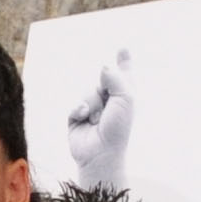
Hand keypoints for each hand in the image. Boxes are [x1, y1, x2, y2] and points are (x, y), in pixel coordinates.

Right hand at [66, 55, 134, 187]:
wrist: (100, 153)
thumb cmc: (118, 129)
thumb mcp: (125, 99)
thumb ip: (116, 78)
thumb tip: (104, 67)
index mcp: (124, 97)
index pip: (124, 75)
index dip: (123, 61)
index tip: (123, 49)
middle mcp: (109, 101)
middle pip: (102, 80)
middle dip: (103, 89)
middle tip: (108, 105)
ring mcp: (93, 109)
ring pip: (87, 91)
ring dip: (92, 103)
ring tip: (97, 120)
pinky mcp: (77, 117)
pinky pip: (75, 104)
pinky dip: (79, 110)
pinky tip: (84, 119)